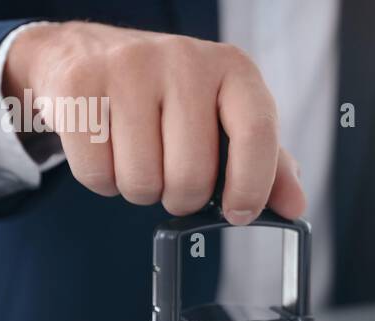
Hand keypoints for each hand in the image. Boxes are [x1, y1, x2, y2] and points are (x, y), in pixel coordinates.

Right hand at [3, 22, 303, 222]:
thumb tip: (295, 207)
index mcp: (233, 67)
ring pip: (142, 180)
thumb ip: (266, 161)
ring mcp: (129, 67)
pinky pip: (96, 174)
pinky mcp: (80, 85)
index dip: (251, 186)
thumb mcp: (226, 116)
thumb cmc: (168, 94)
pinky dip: (102, 180)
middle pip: (192, 174)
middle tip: (175, 179)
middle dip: (182, 197)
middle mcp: (184, 59)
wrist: (84, 53)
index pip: (256, 133)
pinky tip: (107, 150)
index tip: (238, 212)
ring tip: (139, 157)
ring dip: (141, 189)